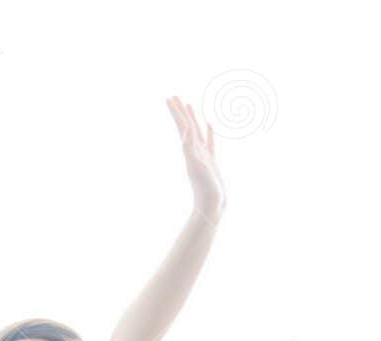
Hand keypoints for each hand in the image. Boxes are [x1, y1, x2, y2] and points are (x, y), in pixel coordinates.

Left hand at [168, 95, 223, 222]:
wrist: (211, 204)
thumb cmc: (204, 188)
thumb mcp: (196, 166)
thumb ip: (189, 148)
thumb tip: (184, 129)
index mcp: (190, 149)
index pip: (181, 126)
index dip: (175, 112)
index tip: (168, 98)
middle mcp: (194, 150)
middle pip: (186, 125)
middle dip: (179, 111)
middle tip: (172, 96)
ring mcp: (203, 155)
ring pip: (197, 131)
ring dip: (192, 118)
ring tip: (188, 104)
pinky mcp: (212, 161)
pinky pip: (210, 142)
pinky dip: (208, 132)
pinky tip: (208, 124)